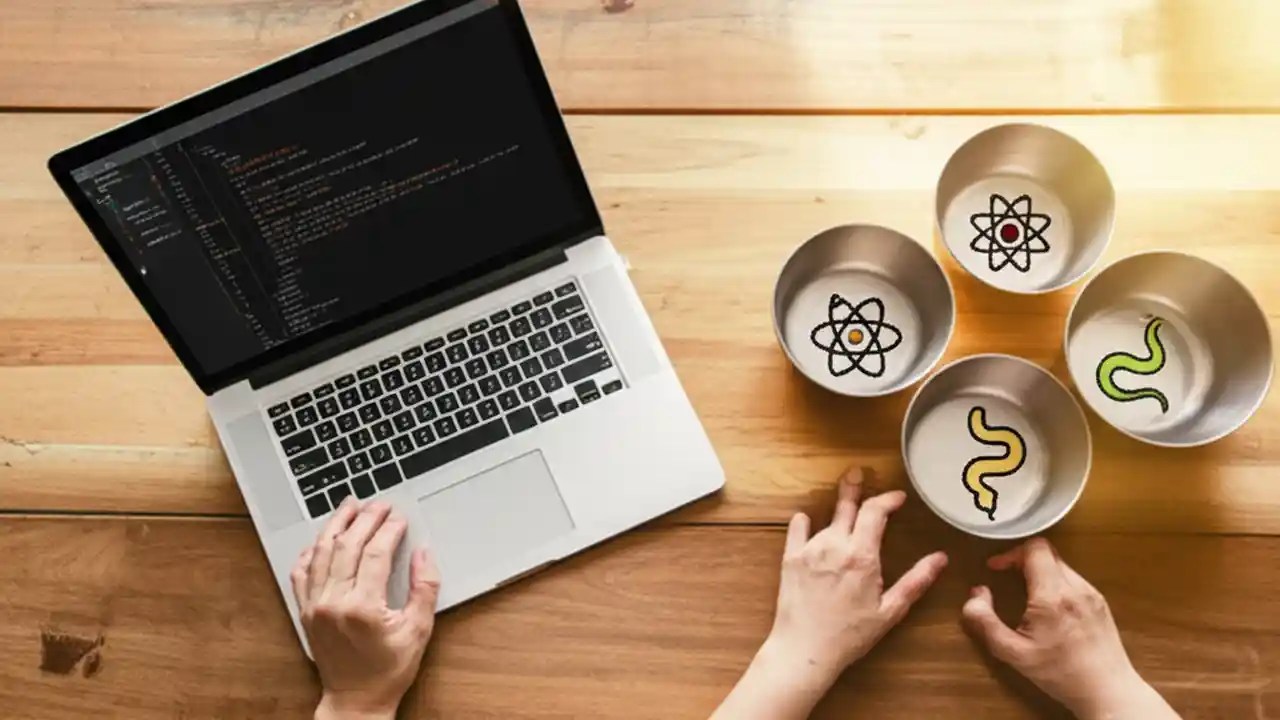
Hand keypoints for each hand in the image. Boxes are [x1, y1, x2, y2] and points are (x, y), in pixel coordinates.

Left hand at [291, 497, 441, 719]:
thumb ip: (424, 588)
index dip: (389, 530)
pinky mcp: (305, 611)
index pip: (376, 553)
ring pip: (321, 553)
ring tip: (350, 506)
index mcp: (362, 607)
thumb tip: (423, 554)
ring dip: (336, 525)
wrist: (356, 701)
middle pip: (347, 546)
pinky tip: (321, 538)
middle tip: (379, 505)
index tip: (399, 517)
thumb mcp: (419, 630)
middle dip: (365, 520)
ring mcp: (315, 606)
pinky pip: (301, 572)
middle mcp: (333, 602)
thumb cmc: (388, 671)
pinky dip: (310, 551)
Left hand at [711, 467, 948, 719]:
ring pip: (827, 520)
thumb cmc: (850, 635)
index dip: (888, 499)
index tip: (898, 497)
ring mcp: (810, 549)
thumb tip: (941, 559)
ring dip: (839, 513)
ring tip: (845, 508)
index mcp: (862, 556)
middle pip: (848, 505)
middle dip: (857, 487)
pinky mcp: (790, 557)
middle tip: (859, 472)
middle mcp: (835, 545)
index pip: (876, 511)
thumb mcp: (889, 611)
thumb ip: (915, 581)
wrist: (804, 649)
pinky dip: (804, 522)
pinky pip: (797, 528)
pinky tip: (807, 520)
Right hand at [961, 538, 1178, 719]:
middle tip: (1007, 577)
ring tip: (1027, 594)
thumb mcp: (1013, 653)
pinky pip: (1074, 580)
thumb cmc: (1059, 674)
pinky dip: (1056, 583)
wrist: (1107, 692)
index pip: (1034, 548)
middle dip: (1023, 560)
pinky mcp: (1100, 603)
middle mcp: (1076, 587)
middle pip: (1047, 553)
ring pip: (1061, 565)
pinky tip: (1050, 608)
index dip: (1010, 552)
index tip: (995, 567)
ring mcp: (1092, 594)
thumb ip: (986, 622)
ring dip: (1040, 571)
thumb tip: (976, 595)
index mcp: (1053, 595)